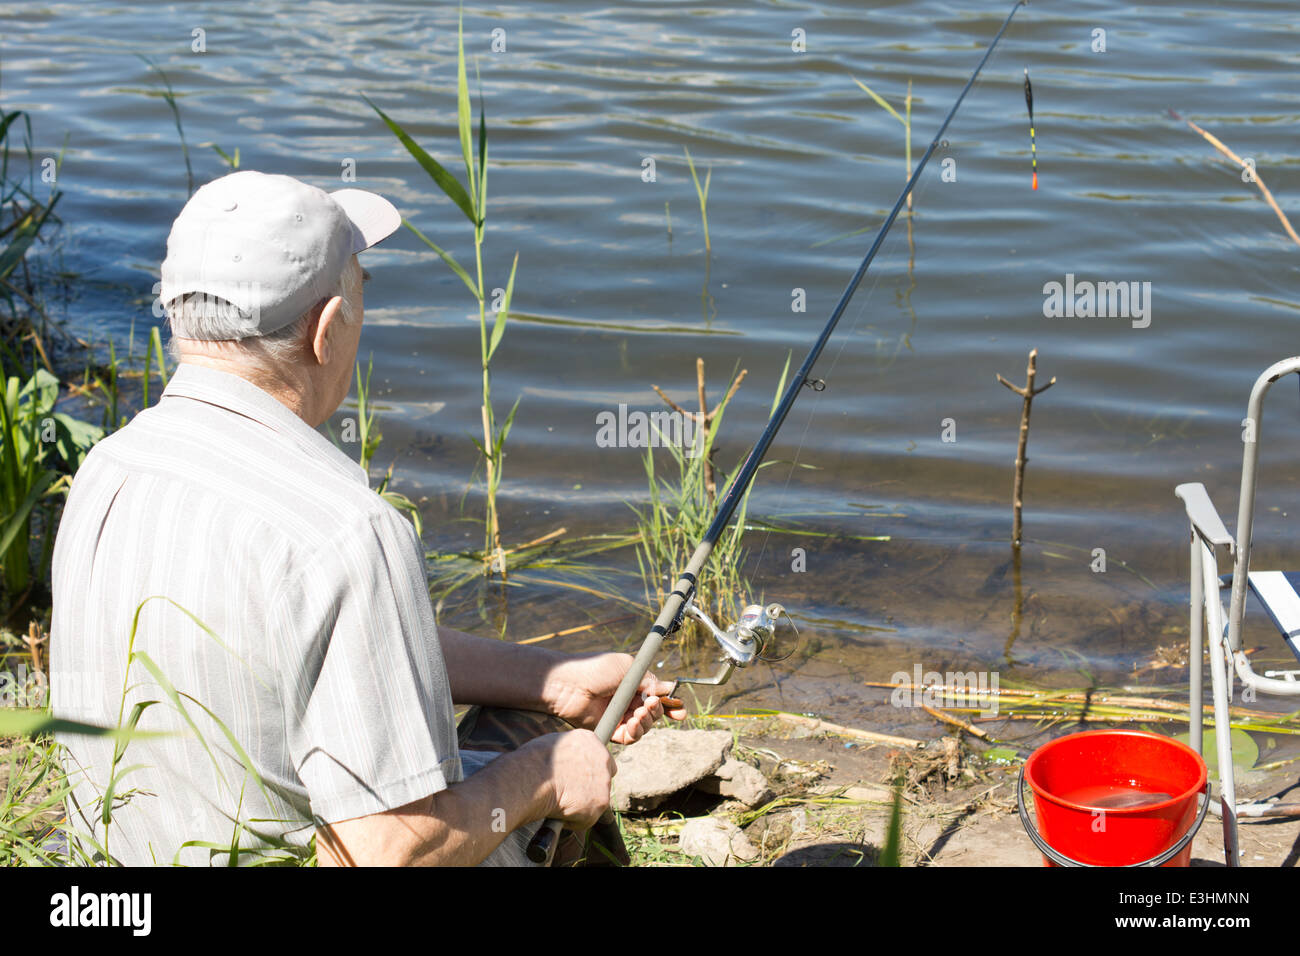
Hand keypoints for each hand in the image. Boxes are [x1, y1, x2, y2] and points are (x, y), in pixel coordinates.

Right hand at [527, 730, 615, 827]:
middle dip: (591, 786)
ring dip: (580, 805)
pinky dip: (574, 820)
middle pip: (604, 776)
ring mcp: (604, 781)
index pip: (598, 756)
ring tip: (557, 803)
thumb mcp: (551, 746)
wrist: (531, 779)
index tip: (577, 778)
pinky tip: (558, 812)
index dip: (588, 769)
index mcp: (589, 740)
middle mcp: (602, 758)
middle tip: (571, 795)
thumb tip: (561, 763)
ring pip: (596, 799)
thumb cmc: (531, 763)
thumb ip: (566, 753)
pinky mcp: (601, 802)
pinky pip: (587, 817)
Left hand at [544, 652, 688, 744]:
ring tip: (638, 713)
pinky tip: (632, 723)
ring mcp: (620, 716)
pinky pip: (630, 737)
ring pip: (644, 726)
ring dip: (647, 721)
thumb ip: (649, 680)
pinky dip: (635, 732)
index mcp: (635, 684)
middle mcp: (629, 702)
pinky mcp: (610, 729)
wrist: (569, 683)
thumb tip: (667, 689)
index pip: (658, 696)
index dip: (671, 704)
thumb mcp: (627, 667)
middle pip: (654, 713)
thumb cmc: (595, 669)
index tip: (680, 710)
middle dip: (658, 711)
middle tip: (650, 704)